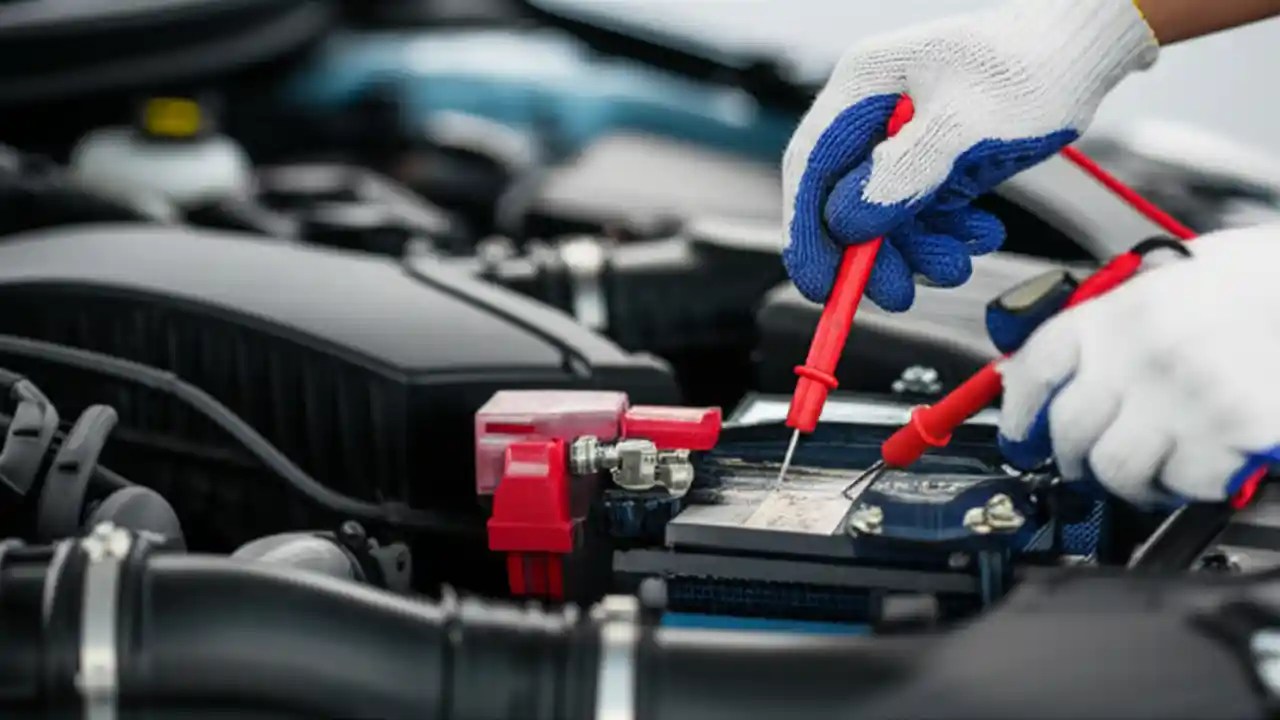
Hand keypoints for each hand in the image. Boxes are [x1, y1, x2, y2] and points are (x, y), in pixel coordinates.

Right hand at [782, 0, 1157, 310]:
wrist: (1085, 50)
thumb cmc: (1031, 65)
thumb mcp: (965, 124)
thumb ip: (902, 174)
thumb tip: (849, 222)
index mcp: (863, 86)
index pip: (812, 167)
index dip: (806, 230)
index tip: (818, 284)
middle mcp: (874, 114)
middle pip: (845, 200)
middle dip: (871, 253)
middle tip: (896, 294)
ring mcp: (903, 138)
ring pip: (886, 215)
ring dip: (917, 250)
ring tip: (958, 262)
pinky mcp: (934, 159)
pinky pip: (922, 212)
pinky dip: (946, 234)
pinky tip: (980, 235)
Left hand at [997, 226, 1279, 504]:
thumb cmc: (1268, 282)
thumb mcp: (1182, 274)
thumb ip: (1118, 315)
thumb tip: (1064, 361)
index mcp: (1124, 308)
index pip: (1036, 368)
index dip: (1020, 411)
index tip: (1021, 434)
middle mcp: (1144, 354)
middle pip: (1068, 430)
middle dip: (1073, 456)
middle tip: (1087, 463)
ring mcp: (1186, 399)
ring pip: (1115, 469)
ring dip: (1126, 480)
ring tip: (1150, 467)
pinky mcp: (1231, 437)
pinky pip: (1182, 485)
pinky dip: (1188, 484)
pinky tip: (1203, 463)